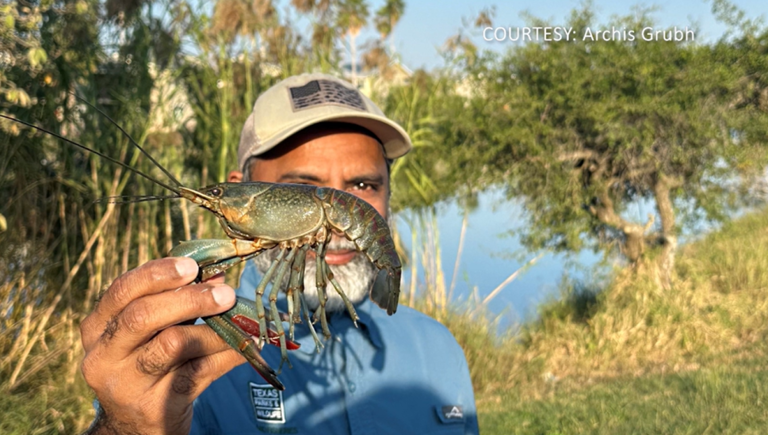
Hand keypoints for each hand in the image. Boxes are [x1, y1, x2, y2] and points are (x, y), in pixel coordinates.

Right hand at [79, 257, 245, 434]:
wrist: (134, 426)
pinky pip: (199, 371)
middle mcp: (103, 356)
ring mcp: (126, 384)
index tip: (191, 266)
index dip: (158, 274)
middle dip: (189, 299)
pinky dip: (227, 355)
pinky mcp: (154, 406)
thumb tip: (217, 276)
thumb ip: (177, 302)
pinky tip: (246, 346)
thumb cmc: (146, 364)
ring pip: (173, 344)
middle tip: (225, 293)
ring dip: (214, 330)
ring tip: (240, 321)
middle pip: (142, 316)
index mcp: (97, 328)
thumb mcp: (150, 332)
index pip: (122, 290)